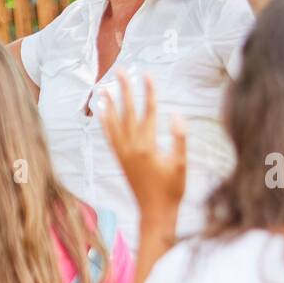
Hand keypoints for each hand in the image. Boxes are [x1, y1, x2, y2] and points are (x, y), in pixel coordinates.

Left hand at [100, 73, 186, 221]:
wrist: (155, 212)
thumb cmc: (172, 190)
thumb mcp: (181, 164)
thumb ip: (179, 139)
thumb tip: (176, 116)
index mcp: (147, 146)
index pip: (148, 112)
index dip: (148, 92)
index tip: (147, 74)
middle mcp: (131, 147)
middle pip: (127, 112)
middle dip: (125, 90)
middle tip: (121, 70)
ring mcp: (123, 153)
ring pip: (113, 123)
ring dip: (109, 104)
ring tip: (103, 87)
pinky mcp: (120, 159)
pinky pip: (109, 137)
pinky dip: (105, 123)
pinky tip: (101, 113)